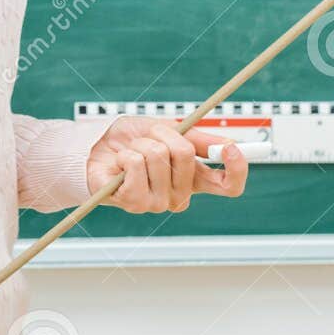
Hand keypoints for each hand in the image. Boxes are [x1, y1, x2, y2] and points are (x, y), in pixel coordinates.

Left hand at [85, 116, 248, 212]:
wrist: (97, 149)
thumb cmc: (132, 142)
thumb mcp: (168, 131)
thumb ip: (199, 139)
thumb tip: (230, 142)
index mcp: (194, 179)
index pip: (229, 185)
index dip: (237, 167)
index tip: (231, 147)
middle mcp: (180, 196)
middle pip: (187, 156)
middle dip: (165, 134)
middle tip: (151, 137)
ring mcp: (158, 202)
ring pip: (158, 156)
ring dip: (141, 144)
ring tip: (131, 152)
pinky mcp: (134, 202)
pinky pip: (136, 164)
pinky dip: (126, 154)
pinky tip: (120, 164)